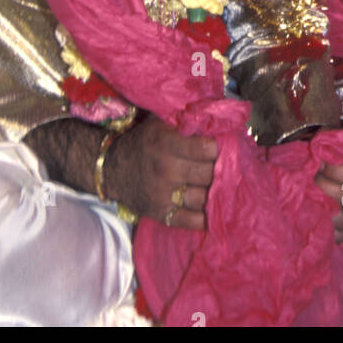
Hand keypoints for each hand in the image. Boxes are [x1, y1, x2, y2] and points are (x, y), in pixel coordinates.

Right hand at [103, 113, 217, 230]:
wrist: (112, 168)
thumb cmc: (144, 142)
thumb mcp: (160, 123)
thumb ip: (186, 122)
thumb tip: (220, 121)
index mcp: (166, 142)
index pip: (205, 149)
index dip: (222, 148)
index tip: (228, 147)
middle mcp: (166, 169)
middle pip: (208, 174)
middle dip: (222, 170)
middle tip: (230, 167)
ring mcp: (162, 194)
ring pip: (203, 198)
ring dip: (217, 193)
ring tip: (226, 187)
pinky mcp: (160, 213)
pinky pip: (190, 221)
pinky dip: (205, 218)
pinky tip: (215, 211)